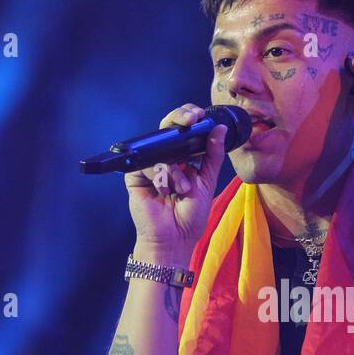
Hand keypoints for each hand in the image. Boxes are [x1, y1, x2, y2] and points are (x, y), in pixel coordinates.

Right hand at [124, 103, 229, 256]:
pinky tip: (166, 190)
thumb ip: (212, 155)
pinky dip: (160, 174)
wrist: (175, 239)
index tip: (198, 115)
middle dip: (180, 120)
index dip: (189, 119)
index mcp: (182, 159)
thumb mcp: (207, 182)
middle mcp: (165, 160)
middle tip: (191, 119)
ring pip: (160, 149)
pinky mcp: (135, 177)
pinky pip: (146, 163)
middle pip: (167, 129)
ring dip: (176, 169)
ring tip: (182, 189)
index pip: (183, 131)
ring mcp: (149, 167)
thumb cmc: (190, 216)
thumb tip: (218, 128)